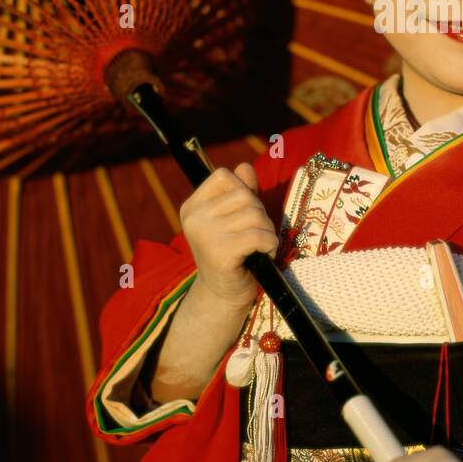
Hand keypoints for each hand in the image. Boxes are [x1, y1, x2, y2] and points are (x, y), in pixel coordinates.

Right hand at [179, 162, 277, 306]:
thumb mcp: (235, 218)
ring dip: (267, 231)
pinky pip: (260, 236)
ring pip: (255, 215)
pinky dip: (270, 245)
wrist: (224, 295)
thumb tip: (245, 166)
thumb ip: (241, 191)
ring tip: (259, 246)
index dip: (243, 190)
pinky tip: (263, 255)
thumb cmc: (234, 252)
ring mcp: (204, 236)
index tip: (243, 214)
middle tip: (255, 235)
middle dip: (260, 213)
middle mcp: (194, 218)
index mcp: (192, 206)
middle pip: (244, 195)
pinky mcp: (220, 254)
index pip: (224, 175)